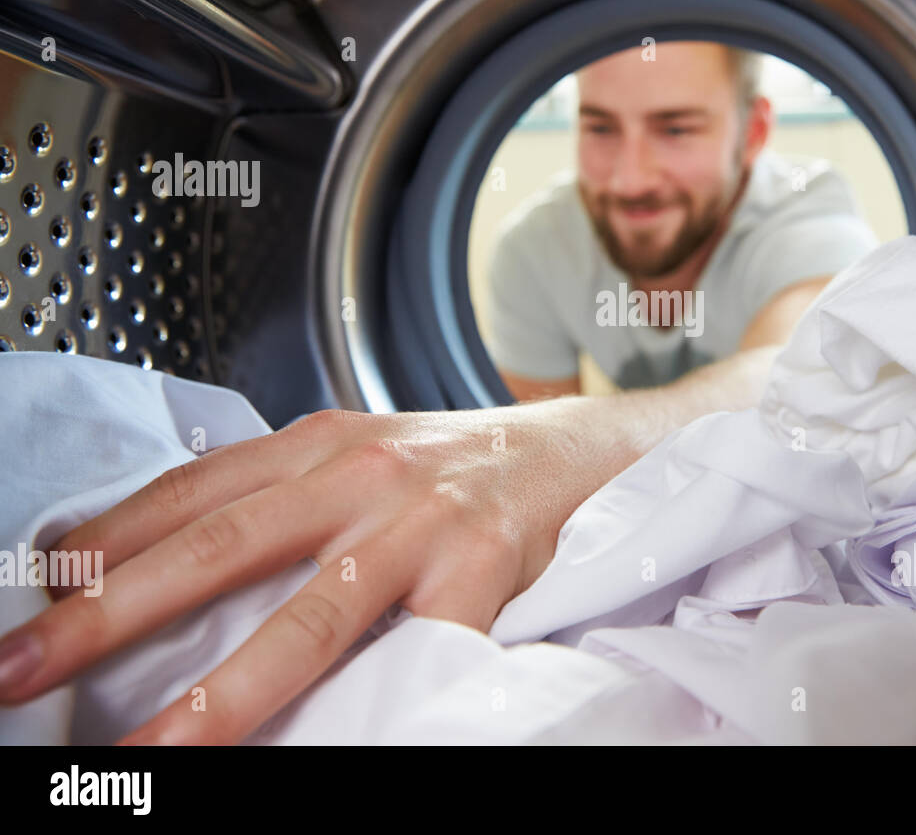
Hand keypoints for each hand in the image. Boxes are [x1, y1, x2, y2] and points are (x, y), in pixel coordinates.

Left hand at [0, 405, 602, 743]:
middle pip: (219, 545)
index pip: (188, 489)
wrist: (584, 446)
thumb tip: (177, 558)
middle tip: (22, 671)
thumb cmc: (463, 463)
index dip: (100, 542)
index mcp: (320, 442)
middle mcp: (362, 472)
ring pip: (311, 615)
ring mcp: (424, 521)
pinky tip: (338, 743)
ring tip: (156, 749)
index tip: (29, 593)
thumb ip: (285, 493)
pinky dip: (377, 703)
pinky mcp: (486, 568)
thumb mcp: (363, 452)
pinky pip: (420, 654)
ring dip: (223, 690)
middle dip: (109, 614)